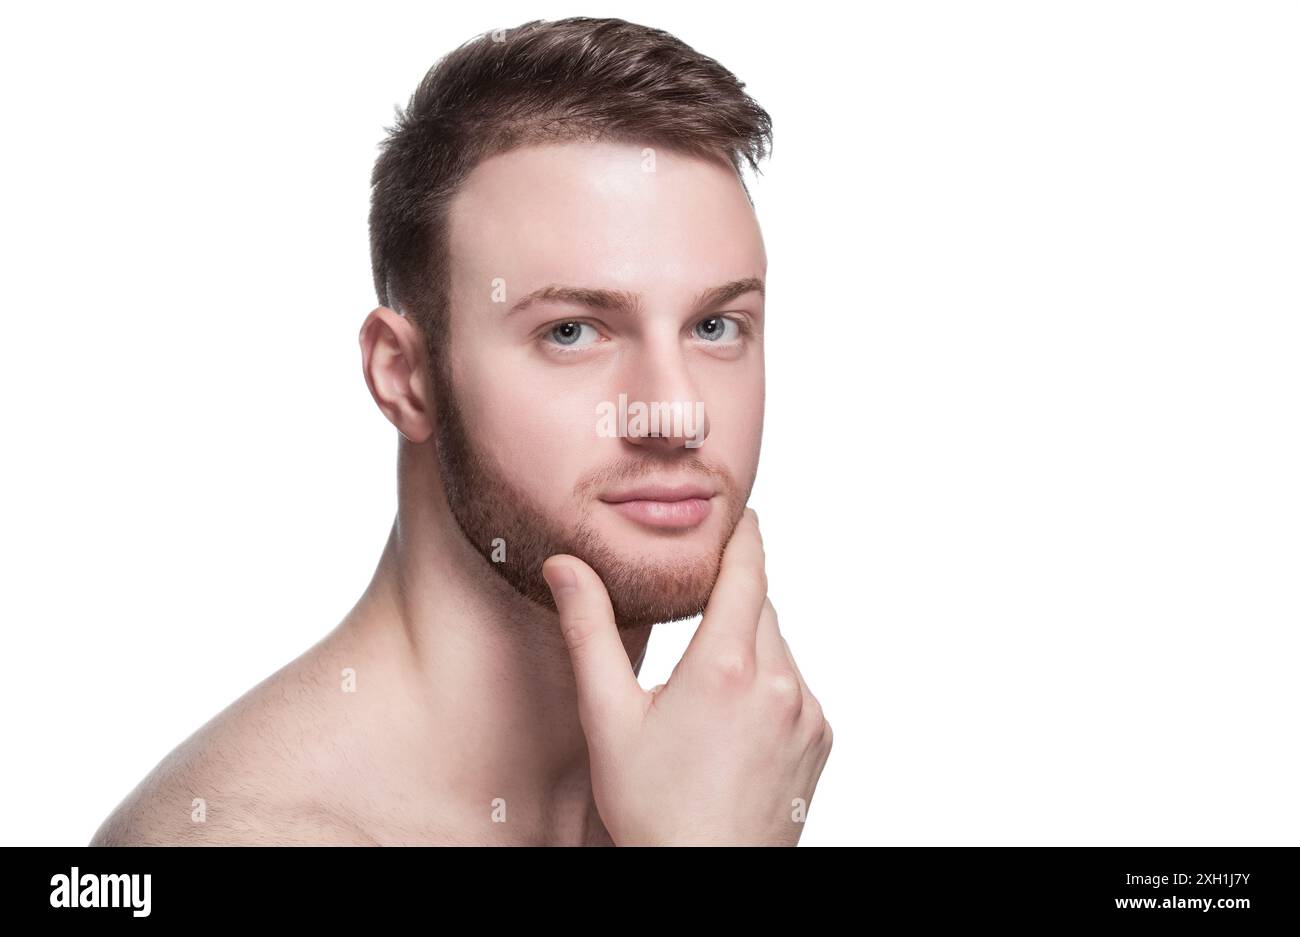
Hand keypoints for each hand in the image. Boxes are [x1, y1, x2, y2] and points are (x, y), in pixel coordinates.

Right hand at [542, 509, 831, 845]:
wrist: (706, 881)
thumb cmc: (653, 809)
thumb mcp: (608, 716)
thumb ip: (589, 630)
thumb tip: (566, 566)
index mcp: (726, 665)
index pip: (746, 571)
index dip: (743, 536)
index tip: (742, 514)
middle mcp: (779, 681)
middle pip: (761, 608)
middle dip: (732, 601)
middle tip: (696, 614)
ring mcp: (806, 712)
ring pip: (779, 648)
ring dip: (749, 647)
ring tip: (704, 692)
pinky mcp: (820, 739)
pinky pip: (795, 687)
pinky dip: (768, 685)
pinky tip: (731, 724)